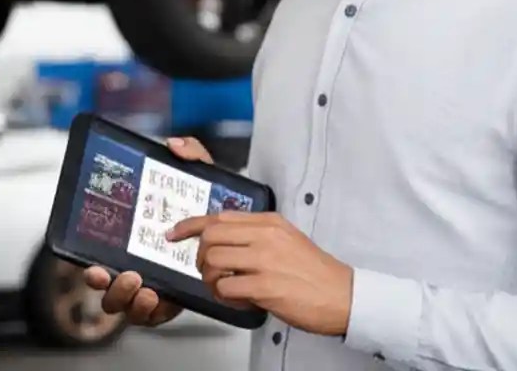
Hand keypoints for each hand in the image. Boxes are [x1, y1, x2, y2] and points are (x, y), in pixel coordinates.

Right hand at [82, 136, 213, 325]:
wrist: (240, 234)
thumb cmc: (209, 207)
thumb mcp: (201, 179)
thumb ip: (192, 156)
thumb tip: (174, 144)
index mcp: (133, 243)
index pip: (103, 261)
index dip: (93, 269)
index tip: (95, 266)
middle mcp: (136, 268)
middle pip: (109, 291)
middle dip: (111, 288)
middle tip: (128, 275)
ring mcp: (152, 289)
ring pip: (128, 309)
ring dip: (131, 302)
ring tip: (146, 289)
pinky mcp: (171, 302)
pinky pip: (154, 317)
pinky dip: (152, 311)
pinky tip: (160, 298)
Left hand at [168, 211, 352, 336]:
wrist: (341, 295)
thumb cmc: (313, 272)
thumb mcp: (286, 239)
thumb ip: (256, 234)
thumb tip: (221, 238)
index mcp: (269, 222)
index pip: (219, 217)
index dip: (190, 225)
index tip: (174, 233)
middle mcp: (265, 236)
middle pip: (210, 237)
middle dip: (200, 257)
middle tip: (206, 270)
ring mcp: (265, 261)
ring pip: (213, 262)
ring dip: (211, 279)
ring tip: (224, 287)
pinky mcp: (265, 286)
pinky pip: (225, 287)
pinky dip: (223, 296)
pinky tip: (237, 300)